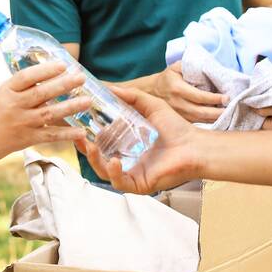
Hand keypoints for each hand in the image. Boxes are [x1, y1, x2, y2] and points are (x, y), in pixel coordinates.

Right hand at [0, 60, 89, 153]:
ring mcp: (22, 123)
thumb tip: (56, 70)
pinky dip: (66, 134)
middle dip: (63, 85)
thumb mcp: (7, 91)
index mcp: (8, 90)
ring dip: (70, 107)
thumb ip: (28, 84)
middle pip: (41, 94)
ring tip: (88, 100)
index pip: (26, 77)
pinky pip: (50, 135)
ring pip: (49, 114)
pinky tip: (81, 131)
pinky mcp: (28, 138)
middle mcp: (15, 106)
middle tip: (81, 77)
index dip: (45, 70)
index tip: (63, 64)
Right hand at [81, 84, 202, 194]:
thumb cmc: (176, 128)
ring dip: (94, 161)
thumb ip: (131, 96)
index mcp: (126, 145)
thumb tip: (110, 87)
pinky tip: (113, 161)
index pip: (100, 142)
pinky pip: (120, 183)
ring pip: (104, 172)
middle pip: (98, 159)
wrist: (195, 145)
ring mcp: (132, 174)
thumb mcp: (150, 106)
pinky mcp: (140, 185)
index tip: (76, 124)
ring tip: (89, 147)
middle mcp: (127, 160)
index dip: (87, 135)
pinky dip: (114, 173)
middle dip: (84, 149)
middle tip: (76, 136)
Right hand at [150, 62, 228, 123]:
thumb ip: (190, 66)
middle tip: (230, 108)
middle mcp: (177, 103)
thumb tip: (208, 67)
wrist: (150, 92)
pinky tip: (217, 117)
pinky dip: (208, 121)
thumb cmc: (167, 78)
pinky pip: (196, 123)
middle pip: (201, 112)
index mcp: (177, 89)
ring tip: (227, 114)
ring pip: (199, 120)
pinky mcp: (180, 119)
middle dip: (217, 112)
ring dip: (214, 118)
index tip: (226, 97)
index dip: (214, 98)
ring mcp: (178, 114)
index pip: (199, 96)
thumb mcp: (176, 67)